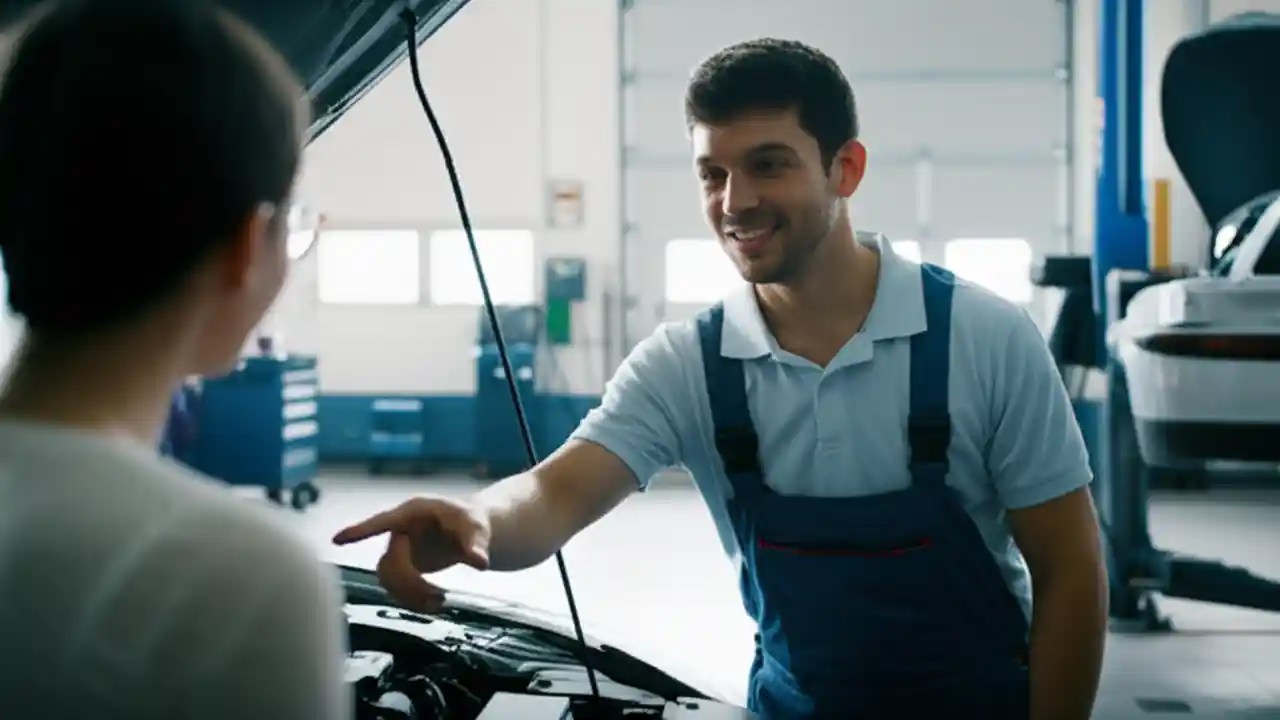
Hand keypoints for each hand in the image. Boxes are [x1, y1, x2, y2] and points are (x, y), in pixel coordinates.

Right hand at [332, 497, 491, 611]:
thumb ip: (477, 544)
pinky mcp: (403, 567)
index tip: (337, 540)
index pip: (383, 521)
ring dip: (409, 595)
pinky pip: (394, 587)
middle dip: (410, 583)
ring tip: (440, 602)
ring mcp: (399, 550)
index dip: (361, 531)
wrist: (473, 534)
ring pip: (387, 579)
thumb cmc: (472, 522)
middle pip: (388, 562)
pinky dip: (411, 600)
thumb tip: (480, 563)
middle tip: (440, 597)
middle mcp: (400, 532)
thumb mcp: (478, 528)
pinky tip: (435, 605)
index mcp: (413, 513)